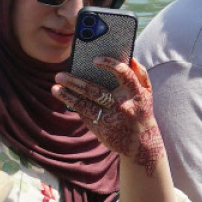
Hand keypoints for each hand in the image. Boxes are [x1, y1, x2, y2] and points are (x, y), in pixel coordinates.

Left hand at [54, 55, 164, 170]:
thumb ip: (140, 74)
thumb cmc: (141, 111)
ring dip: (68, 96)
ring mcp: (111, 119)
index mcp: (135, 93)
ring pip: (85, 105)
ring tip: (55, 88)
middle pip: (95, 91)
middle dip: (75, 82)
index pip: (124, 74)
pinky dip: (74, 105)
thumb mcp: (147, 93)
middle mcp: (122, 106)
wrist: (141, 143)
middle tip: (59, 75)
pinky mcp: (102, 129)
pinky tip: (66, 98)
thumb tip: (131, 59)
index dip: (110, 65)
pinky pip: (85, 115)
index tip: (95, 59)